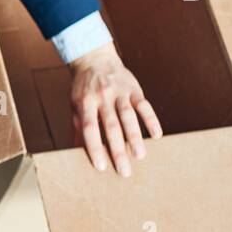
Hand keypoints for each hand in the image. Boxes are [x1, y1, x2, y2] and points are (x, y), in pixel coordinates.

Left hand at [69, 42, 161, 176]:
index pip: (89, 129)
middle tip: (125, 171)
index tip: (100, 167)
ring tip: (141, 156)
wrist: (95, 60)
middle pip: (111, 127)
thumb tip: (74, 153)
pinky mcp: (134, 89)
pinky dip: (151, 119)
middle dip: (118, 150)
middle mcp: (102, 98)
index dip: (95, 148)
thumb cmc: (84, 89)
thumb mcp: (75, 105)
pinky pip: (144, 105)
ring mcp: (119, 93)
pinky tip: (157, 135)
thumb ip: (78, 128)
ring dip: (136, 137)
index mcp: (85, 103)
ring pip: (129, 117)